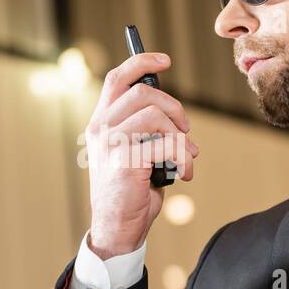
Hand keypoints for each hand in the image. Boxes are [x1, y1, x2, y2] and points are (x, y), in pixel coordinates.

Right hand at [84, 52, 199, 257]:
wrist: (117, 228)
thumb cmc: (130, 191)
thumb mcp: (135, 153)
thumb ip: (146, 131)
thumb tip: (176, 115)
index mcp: (101, 123)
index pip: (116, 79)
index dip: (140, 62)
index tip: (165, 60)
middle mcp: (100, 129)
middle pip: (143, 92)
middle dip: (174, 106)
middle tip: (186, 129)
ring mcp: (110, 144)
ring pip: (155, 115)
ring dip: (180, 135)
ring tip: (187, 156)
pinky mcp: (124, 160)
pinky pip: (165, 143)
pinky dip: (183, 158)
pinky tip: (185, 174)